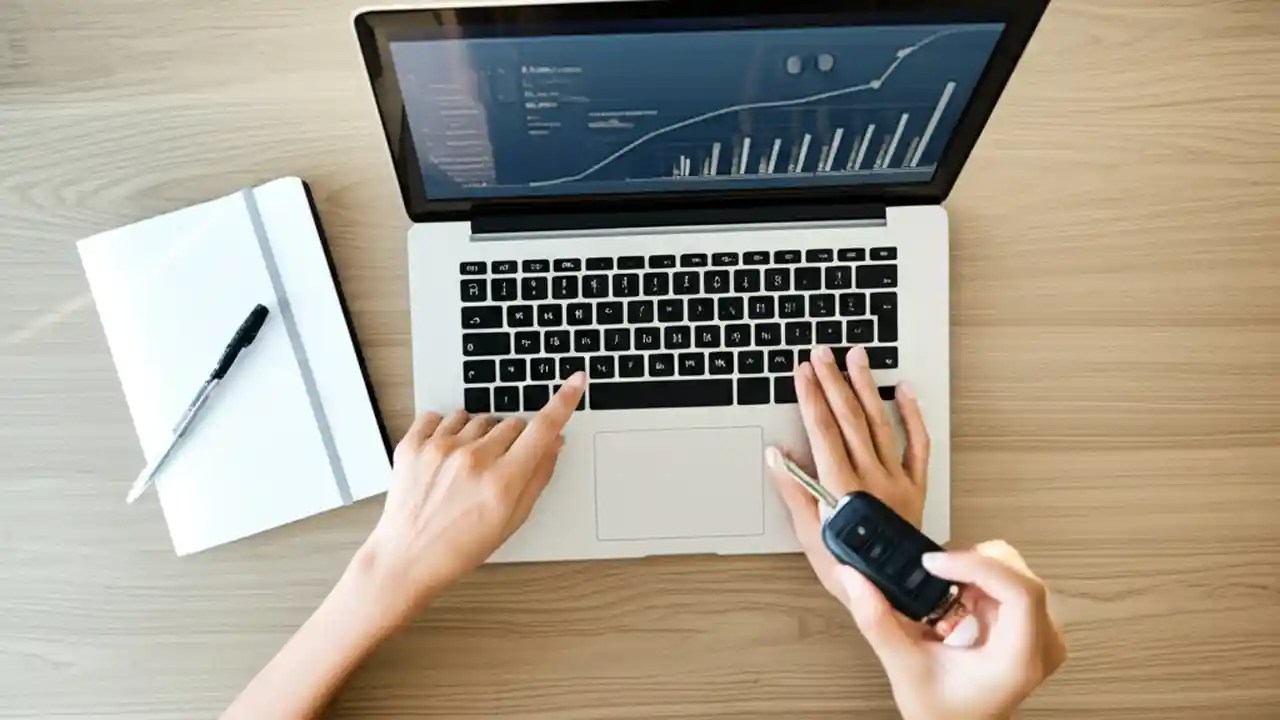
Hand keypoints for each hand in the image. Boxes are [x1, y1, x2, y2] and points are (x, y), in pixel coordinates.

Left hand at [350, 373, 586, 626]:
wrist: (408, 558)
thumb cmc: (461, 546)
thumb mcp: (512, 519)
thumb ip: (538, 476)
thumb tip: (555, 443)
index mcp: (503, 480)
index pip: (544, 428)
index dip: (564, 401)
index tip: (576, 382)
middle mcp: (473, 459)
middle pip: (512, 423)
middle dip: (512, 440)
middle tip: (498, 468)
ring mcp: (440, 448)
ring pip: (478, 418)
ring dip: (479, 434)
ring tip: (467, 466)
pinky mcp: (413, 445)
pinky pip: (439, 416)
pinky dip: (446, 430)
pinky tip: (445, 455)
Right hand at [768, 344, 928, 604]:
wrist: (893, 591)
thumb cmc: (847, 569)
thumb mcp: (809, 537)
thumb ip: (794, 491)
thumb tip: (776, 456)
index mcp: (841, 489)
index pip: (822, 430)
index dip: (810, 397)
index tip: (802, 372)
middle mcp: (871, 478)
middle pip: (849, 418)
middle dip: (833, 381)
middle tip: (822, 353)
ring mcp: (897, 479)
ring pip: (879, 422)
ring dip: (866, 387)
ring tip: (857, 358)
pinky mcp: (916, 485)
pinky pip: (917, 444)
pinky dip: (912, 415)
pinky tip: (904, 390)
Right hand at [837, 542, 1066, 719]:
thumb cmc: (944, 713)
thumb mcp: (904, 669)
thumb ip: (877, 621)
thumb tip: (854, 577)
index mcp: (1019, 659)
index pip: (1019, 593)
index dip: (977, 566)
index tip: (934, 564)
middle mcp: (1043, 643)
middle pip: (1018, 575)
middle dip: (971, 565)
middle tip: (933, 574)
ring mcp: (1042, 633)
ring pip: (1014, 571)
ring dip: (974, 571)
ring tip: (944, 594)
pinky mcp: (1032, 625)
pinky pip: (1009, 581)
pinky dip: (978, 581)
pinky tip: (956, 601)